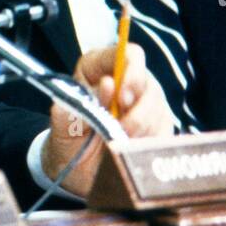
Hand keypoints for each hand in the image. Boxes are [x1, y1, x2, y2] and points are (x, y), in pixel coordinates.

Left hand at [42, 42, 173, 196]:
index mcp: (98, 68)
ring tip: (118, 140)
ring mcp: (145, 103)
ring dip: (139, 128)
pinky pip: (164, 130)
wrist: (76, 171)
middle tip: (121, 126)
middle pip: (147, 82)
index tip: (122, 96)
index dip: (130, 71)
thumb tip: (97, 90)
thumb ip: (72, 108)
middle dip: (136, 108)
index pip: (126, 54)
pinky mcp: (158, 126)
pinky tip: (130, 147)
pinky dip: (148, 141)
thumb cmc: (68, 141)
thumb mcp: (61, 126)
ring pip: (158, 108)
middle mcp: (126, 82)